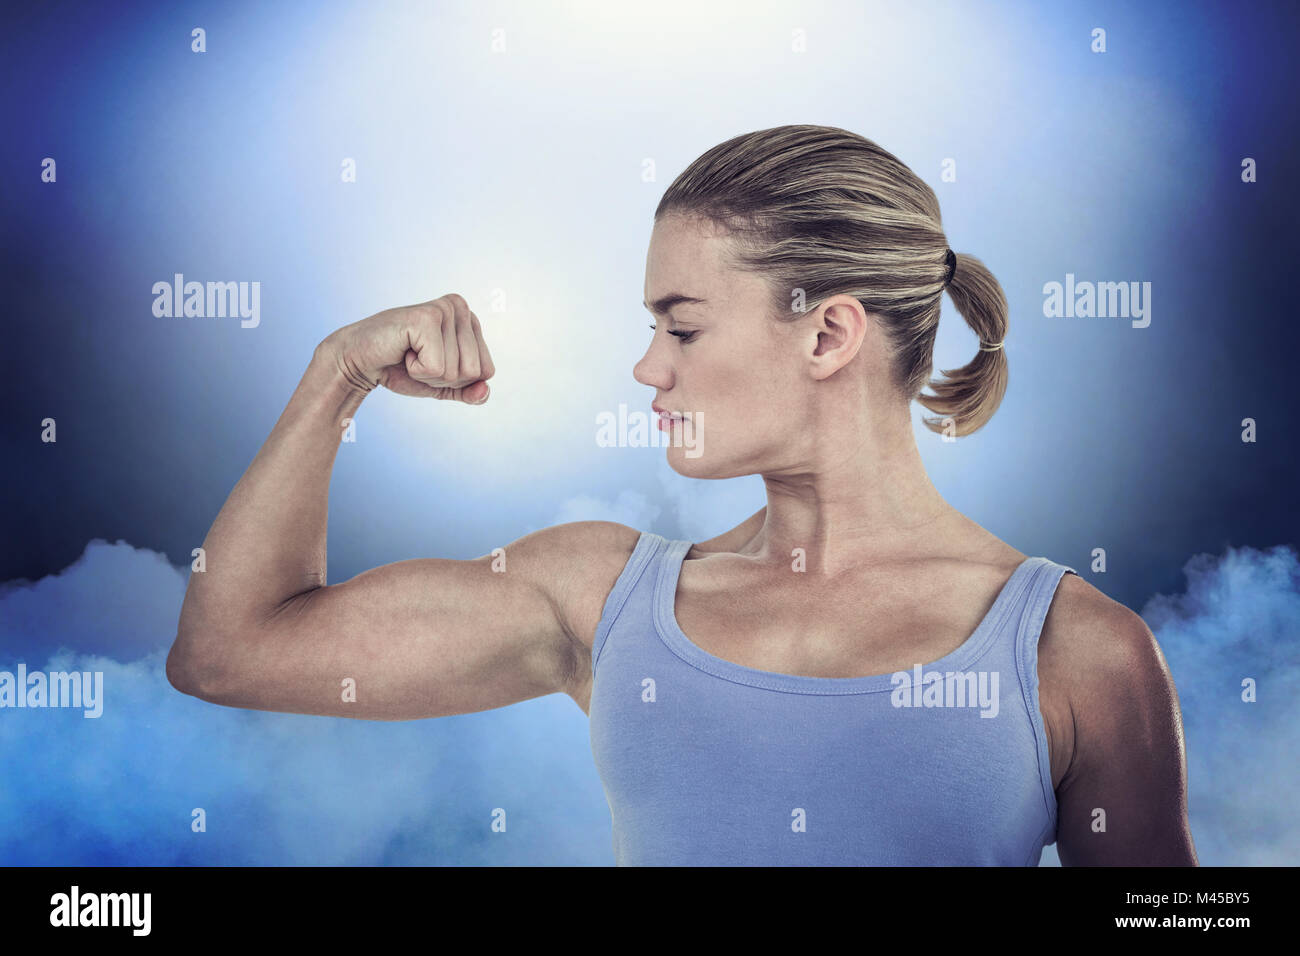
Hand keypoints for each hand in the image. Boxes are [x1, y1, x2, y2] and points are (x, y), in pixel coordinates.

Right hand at [318, 293, 495, 402]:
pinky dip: (417, 371)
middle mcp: (460, 307)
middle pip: (475, 371)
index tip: (430, 362)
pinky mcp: (426, 318)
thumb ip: (468, 391)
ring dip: (428, 375)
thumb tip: (485, 392)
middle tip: (417, 359)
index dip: (457, 380)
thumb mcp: (442, 384)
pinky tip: (403, 351)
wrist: (359, 362)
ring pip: (456, 371)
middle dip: (443, 378)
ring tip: (409, 354)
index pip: (487, 371)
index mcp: (470, 319)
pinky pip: (437, 368)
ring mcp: (444, 310)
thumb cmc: (400, 368)